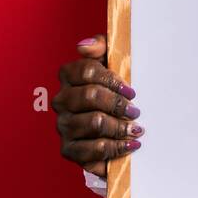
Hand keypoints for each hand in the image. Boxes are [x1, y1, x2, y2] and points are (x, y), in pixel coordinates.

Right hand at [53, 34, 143, 177]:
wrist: (117, 123)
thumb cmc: (115, 87)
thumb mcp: (112, 61)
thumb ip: (101, 46)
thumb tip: (83, 46)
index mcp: (69, 75)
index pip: (88, 70)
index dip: (113, 80)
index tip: (132, 90)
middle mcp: (61, 100)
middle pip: (90, 96)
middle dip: (118, 104)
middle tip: (135, 111)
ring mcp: (63, 125)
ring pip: (94, 123)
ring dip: (119, 127)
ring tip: (136, 129)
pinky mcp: (69, 149)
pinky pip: (89, 151)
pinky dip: (113, 149)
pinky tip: (129, 146)